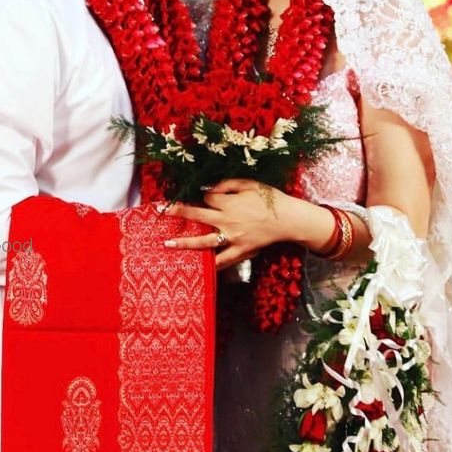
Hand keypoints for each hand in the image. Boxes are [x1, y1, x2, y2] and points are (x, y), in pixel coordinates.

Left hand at [163, 179, 291, 269]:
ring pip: (203, 241)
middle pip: (197, 215)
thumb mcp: (250, 184)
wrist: (288, 219)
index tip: (204, 195)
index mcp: (230, 202)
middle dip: (178, 212)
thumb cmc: (270, 199)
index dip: (203, 194)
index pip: (207, 197)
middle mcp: (227, 220)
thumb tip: (209, 188)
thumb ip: (228, 184)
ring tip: (168, 244)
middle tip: (162, 211)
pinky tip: (198, 268)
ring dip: (184, 242)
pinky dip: (211, 264)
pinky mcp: (240, 251)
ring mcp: (232, 238)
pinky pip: (223, 260)